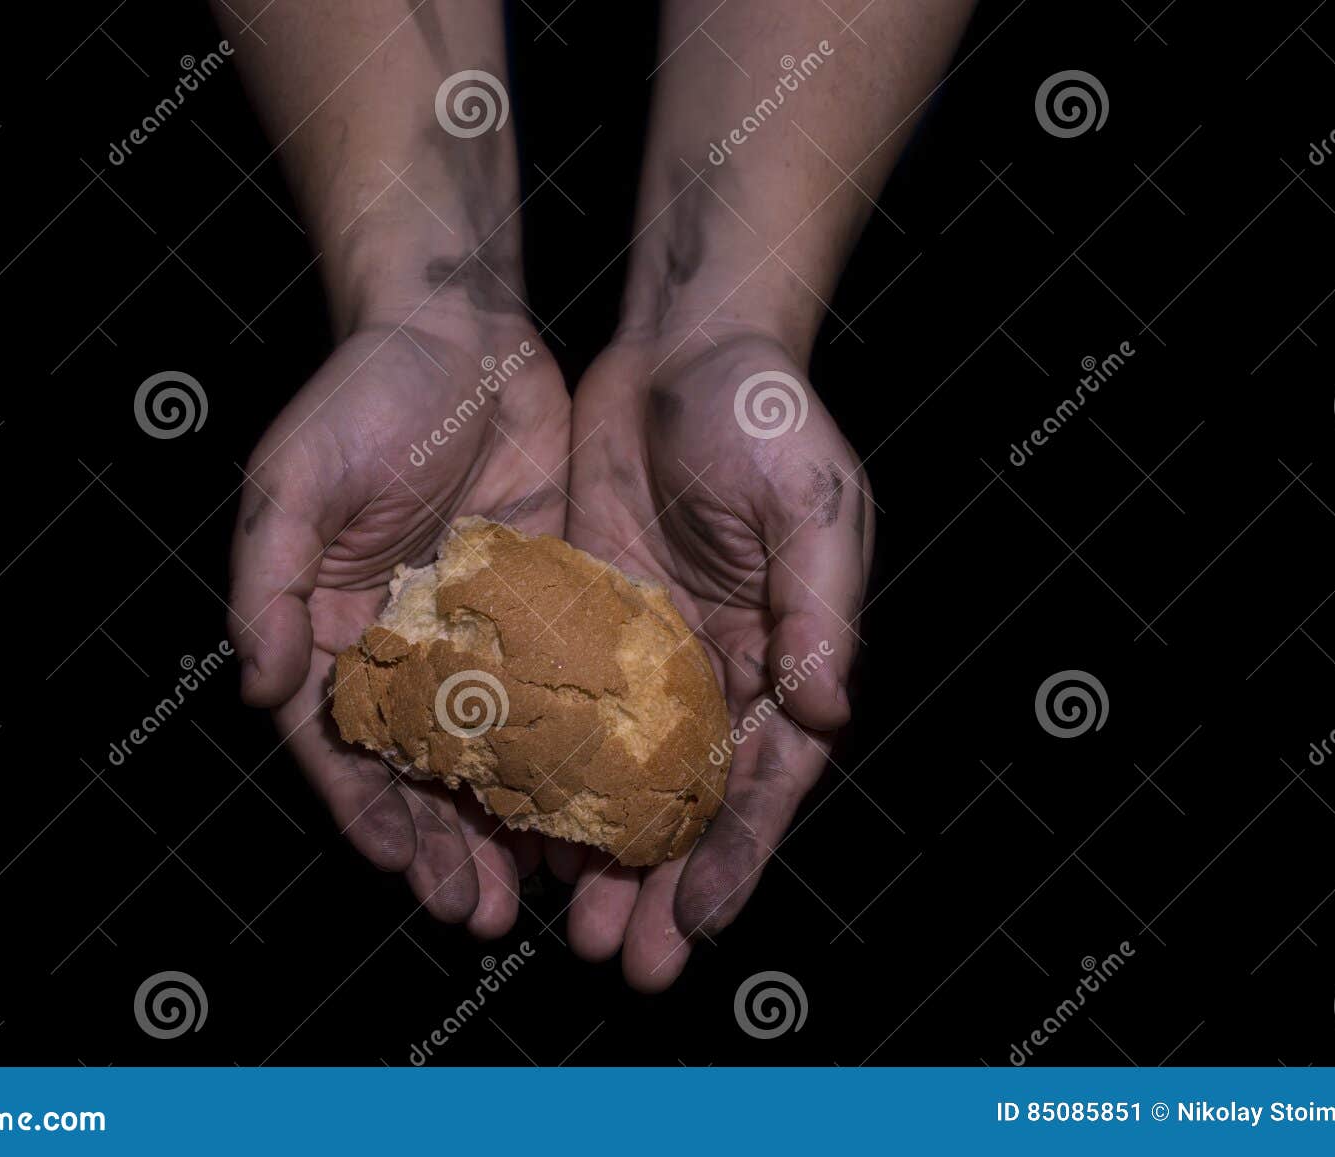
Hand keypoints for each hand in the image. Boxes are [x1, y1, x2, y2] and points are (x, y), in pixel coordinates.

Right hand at [228, 298, 568, 936]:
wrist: (461, 332)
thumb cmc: (360, 397)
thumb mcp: (293, 483)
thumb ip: (269, 586)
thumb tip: (259, 690)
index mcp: (337, 630)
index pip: (345, 746)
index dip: (369, 811)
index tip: (403, 868)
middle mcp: (410, 647)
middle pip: (426, 771)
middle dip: (450, 846)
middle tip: (485, 913)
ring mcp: (483, 633)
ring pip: (500, 750)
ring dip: (518, 821)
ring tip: (550, 887)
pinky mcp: (549, 606)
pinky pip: (563, 693)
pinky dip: (576, 751)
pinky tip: (602, 800)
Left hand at [558, 325, 873, 989]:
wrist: (682, 348)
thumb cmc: (768, 418)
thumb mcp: (811, 507)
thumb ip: (820, 611)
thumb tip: (827, 710)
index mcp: (779, 657)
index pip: (761, 779)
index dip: (735, 854)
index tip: (700, 923)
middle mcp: (710, 671)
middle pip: (684, 800)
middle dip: (657, 882)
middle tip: (622, 960)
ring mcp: (639, 652)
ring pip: (614, 772)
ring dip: (594, 849)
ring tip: (564, 923)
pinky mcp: (578, 619)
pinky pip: (555, 709)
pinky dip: (537, 769)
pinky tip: (507, 824)